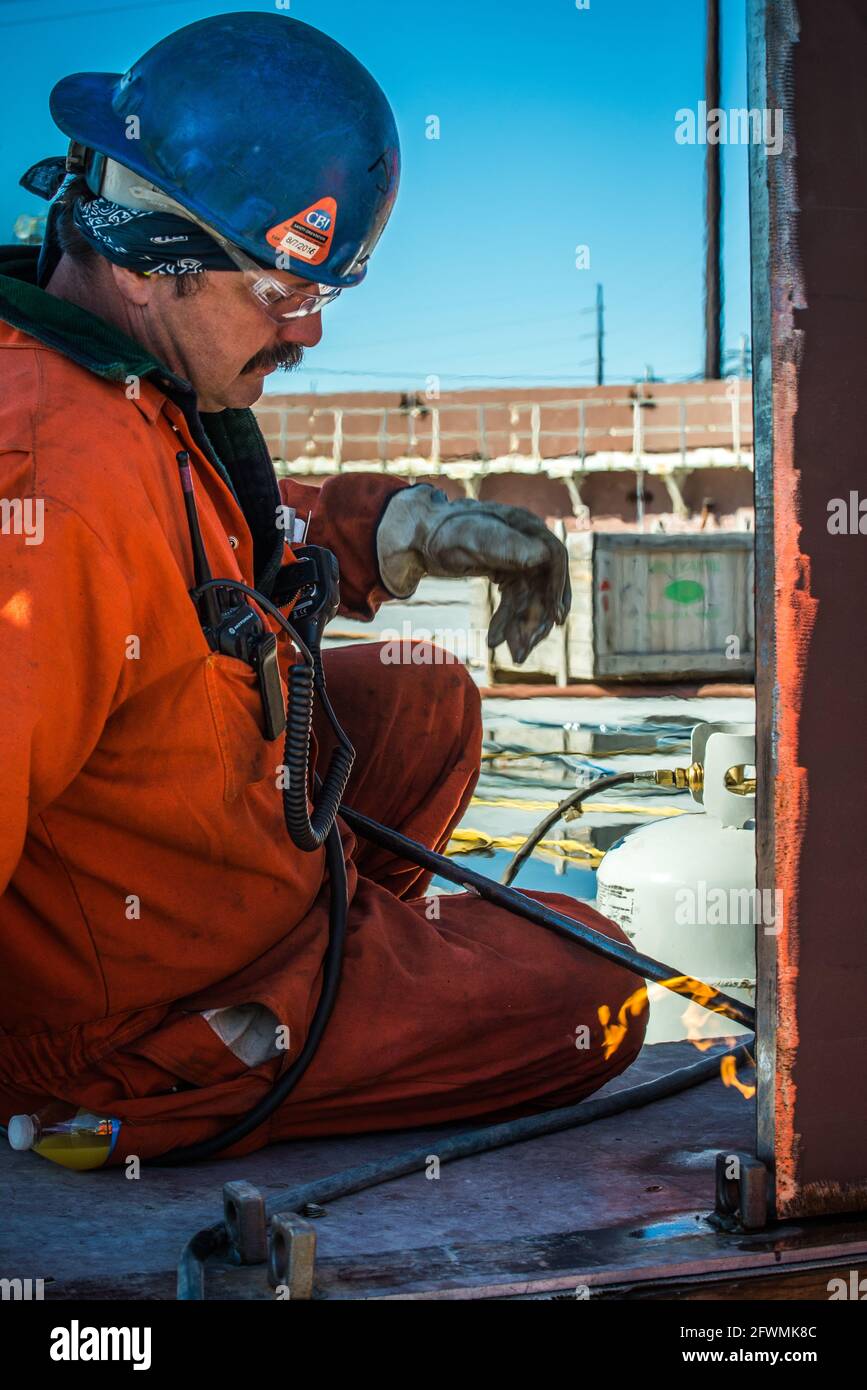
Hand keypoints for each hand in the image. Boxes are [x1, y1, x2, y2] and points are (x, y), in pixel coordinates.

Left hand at [376, 485, 570, 662]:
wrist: (413, 538)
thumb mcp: (475, 540)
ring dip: (522, 629)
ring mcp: (515, 559)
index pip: (554, 560)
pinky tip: (495, 642)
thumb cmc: (442, 534)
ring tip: (513, 655)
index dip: (558, 590)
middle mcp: (526, 542)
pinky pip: (514, 603)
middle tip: (523, 651)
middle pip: (543, 586)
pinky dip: (507, 623)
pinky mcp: (502, 572)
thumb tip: (546, 554)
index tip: (556, 619)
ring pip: (529, 600)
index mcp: (525, 527)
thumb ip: (510, 546)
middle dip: (535, 621)